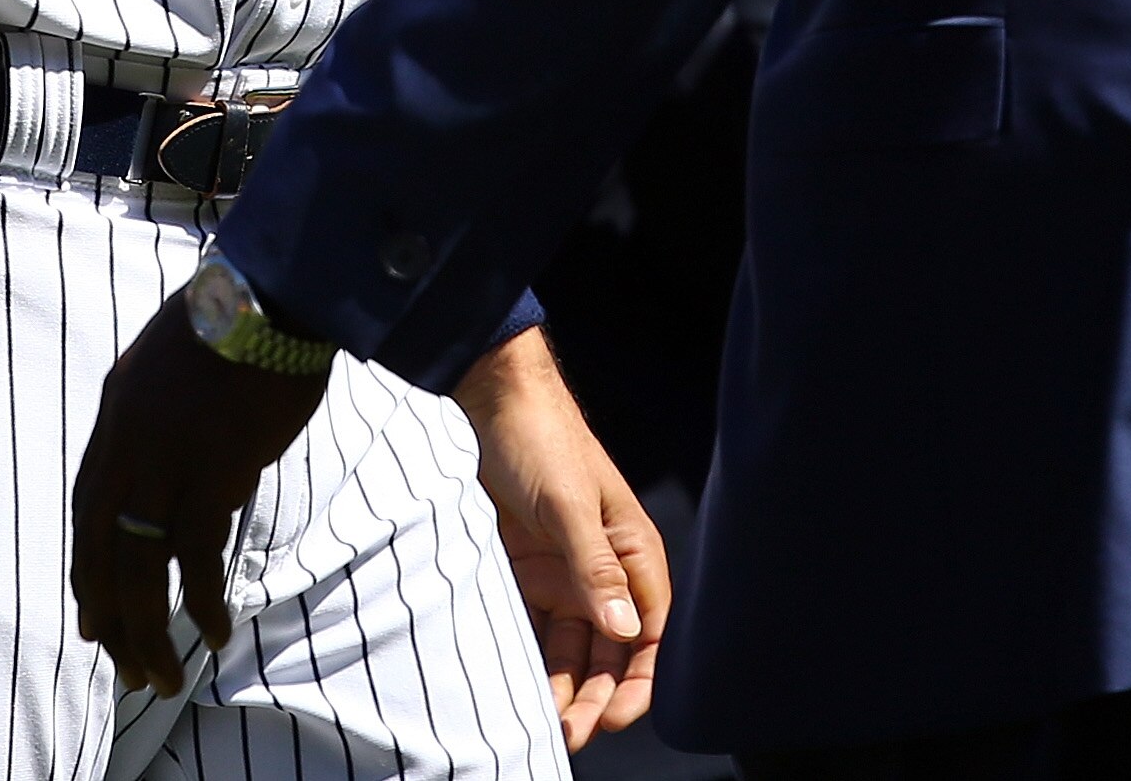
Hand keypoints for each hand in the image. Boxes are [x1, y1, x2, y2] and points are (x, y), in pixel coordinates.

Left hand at [70, 287, 331, 696]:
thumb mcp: (171, 361)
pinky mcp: (214, 468)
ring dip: (146, 630)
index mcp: (115, 413)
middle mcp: (127, 440)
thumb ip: (158, 414)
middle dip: (106, 615)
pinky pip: (195, 554)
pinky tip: (213, 631)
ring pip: (137, 565)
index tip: (92, 614)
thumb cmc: (238, 317)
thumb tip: (170, 460)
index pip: (86, 509)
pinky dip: (200, 600)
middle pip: (98, 548)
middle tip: (121, 664)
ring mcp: (166, 457)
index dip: (87, 567)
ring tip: (160, 677)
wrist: (276, 289)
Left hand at [453, 327, 666, 747]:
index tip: (616, 716)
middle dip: (596, 694)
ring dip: (561, 685)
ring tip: (542, 725)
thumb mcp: (567, 503)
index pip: (649, 628)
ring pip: (570, 647)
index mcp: (630, 549)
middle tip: (571, 735)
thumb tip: (627, 633)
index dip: (639, 676)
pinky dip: (527, 660)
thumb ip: (595, 569)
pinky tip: (514, 690)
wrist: (482, 395)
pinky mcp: (521, 571)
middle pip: (610, 649)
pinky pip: (530, 628)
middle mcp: (601, 568)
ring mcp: (560, 571)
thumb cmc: (539, 437)